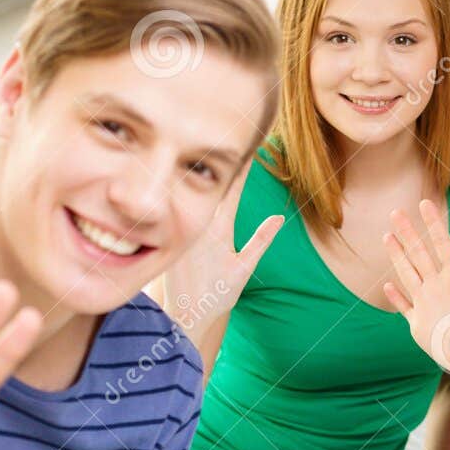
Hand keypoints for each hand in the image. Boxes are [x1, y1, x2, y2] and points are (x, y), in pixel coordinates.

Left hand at [160, 159, 281, 330]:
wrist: (184, 314)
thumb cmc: (216, 294)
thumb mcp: (244, 267)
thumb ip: (261, 240)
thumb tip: (279, 218)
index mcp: (217, 228)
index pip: (232, 189)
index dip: (242, 167)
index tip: (250, 146)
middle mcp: (196, 223)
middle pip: (210, 184)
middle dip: (221, 161)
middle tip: (232, 136)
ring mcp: (181, 227)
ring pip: (192, 193)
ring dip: (202, 173)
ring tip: (210, 151)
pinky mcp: (170, 233)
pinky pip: (179, 207)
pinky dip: (186, 191)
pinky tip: (184, 178)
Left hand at [383, 200, 449, 382]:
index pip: (442, 242)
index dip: (433, 222)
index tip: (424, 203)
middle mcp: (435, 289)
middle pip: (417, 253)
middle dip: (406, 230)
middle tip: (395, 212)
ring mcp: (423, 307)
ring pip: (405, 274)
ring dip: (396, 254)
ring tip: (386, 237)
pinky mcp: (416, 326)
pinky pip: (402, 306)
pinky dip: (395, 295)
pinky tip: (388, 284)